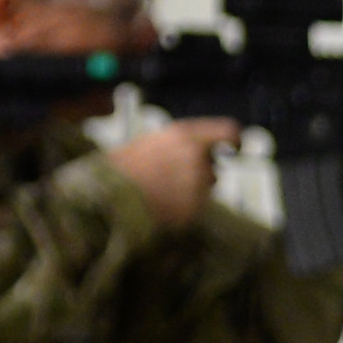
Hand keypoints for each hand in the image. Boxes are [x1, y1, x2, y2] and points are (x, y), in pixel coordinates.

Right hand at [105, 119, 236, 225]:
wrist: (107, 196)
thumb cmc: (123, 168)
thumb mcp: (151, 142)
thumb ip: (180, 144)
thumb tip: (200, 149)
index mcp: (185, 136)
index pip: (228, 132)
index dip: (234, 140)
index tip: (235, 148)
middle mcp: (196, 159)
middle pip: (214, 168)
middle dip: (201, 174)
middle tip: (170, 179)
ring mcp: (196, 186)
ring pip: (206, 189)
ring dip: (192, 190)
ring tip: (160, 191)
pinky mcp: (193, 210)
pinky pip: (195, 207)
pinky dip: (183, 207)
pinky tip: (160, 204)